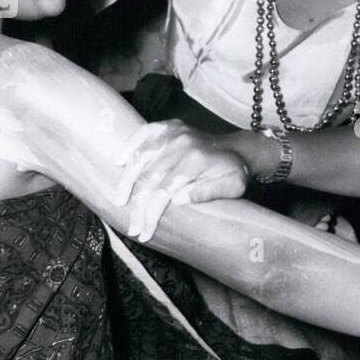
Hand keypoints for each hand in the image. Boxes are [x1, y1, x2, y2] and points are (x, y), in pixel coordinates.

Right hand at [117, 120, 247, 241]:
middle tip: (132, 227)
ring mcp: (174, 133)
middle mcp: (182, 144)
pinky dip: (130, 145)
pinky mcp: (170, 126)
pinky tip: (119, 160)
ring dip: (127, 181)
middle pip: (149, 178)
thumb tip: (176, 199)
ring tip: (119, 201)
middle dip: (138, 206)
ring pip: (141, 157)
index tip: (144, 233)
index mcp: (196, 160)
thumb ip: (207, 192)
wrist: (240, 149)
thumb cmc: (234, 172)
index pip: (164, 191)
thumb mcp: (232, 187)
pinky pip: (144, 133)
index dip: (150, 214)